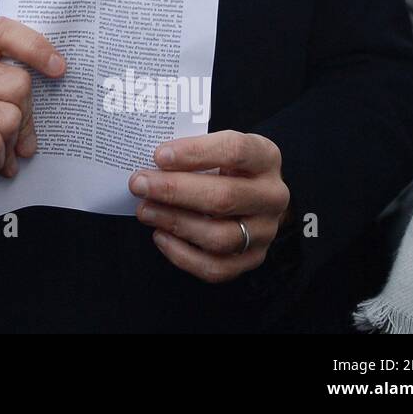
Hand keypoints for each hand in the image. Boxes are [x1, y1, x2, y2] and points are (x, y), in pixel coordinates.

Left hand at [129, 130, 289, 283]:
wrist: (253, 193)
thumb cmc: (225, 164)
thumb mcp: (216, 146)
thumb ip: (189, 152)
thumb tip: (148, 165)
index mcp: (265, 157)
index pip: (235, 151)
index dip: (195, 153)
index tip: (159, 156)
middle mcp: (273, 196)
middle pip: (224, 198)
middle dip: (174, 191)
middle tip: (139, 184)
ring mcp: (265, 231)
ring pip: (220, 237)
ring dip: (175, 223)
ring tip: (145, 210)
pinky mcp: (253, 259)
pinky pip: (217, 267)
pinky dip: (183, 255)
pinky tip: (160, 236)